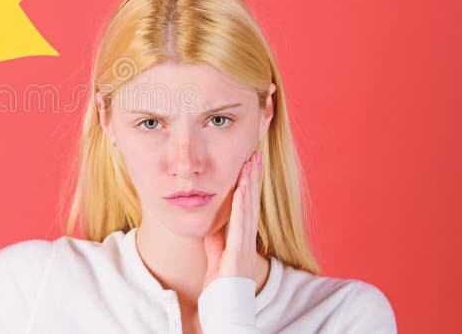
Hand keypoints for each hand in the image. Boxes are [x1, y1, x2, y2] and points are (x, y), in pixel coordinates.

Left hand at [202, 148, 262, 290]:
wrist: (226, 317)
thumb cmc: (222, 293)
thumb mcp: (216, 261)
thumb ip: (216, 244)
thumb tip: (214, 226)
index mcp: (240, 242)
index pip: (245, 207)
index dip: (247, 185)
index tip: (248, 163)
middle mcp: (246, 242)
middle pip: (251, 203)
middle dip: (252, 177)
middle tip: (255, 153)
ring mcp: (243, 248)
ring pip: (248, 210)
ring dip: (249, 184)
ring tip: (251, 162)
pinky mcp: (237, 256)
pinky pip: (240, 227)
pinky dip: (241, 207)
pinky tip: (241, 190)